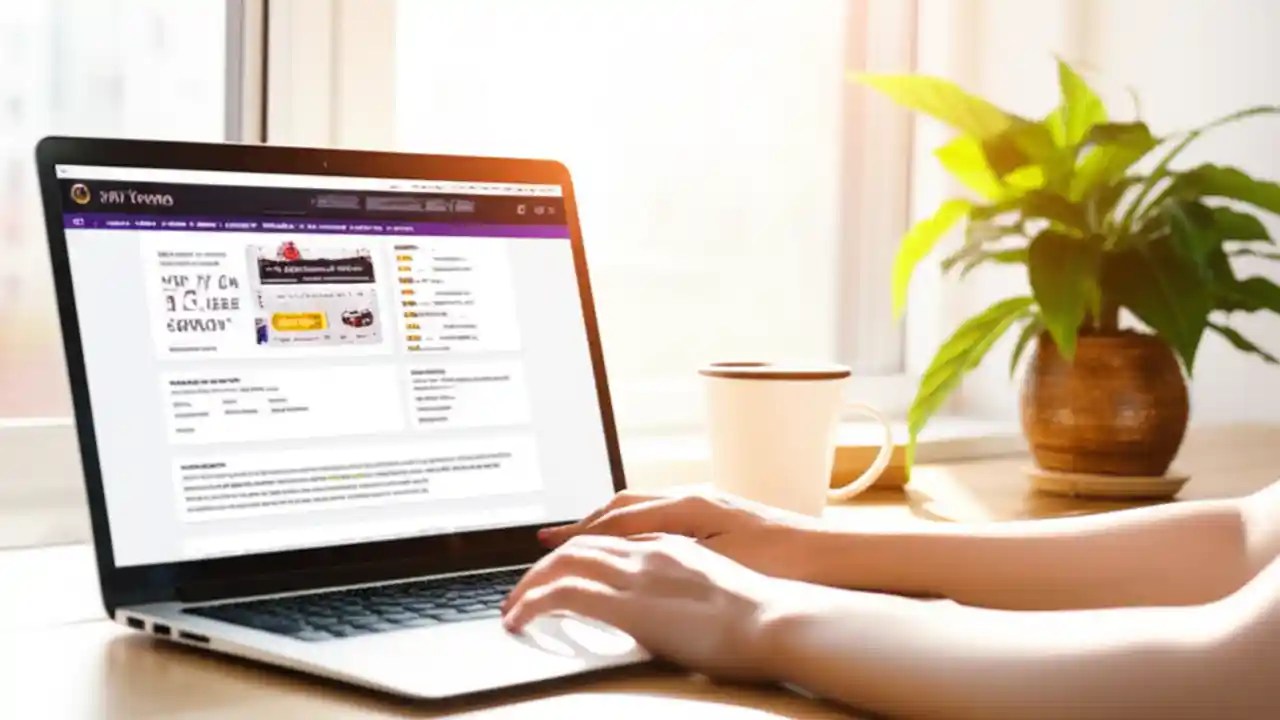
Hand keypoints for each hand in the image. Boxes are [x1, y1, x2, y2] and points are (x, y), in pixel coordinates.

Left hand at [502, 533, 796, 679]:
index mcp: (675, 544)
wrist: (779, 618)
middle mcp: (650, 549)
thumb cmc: (766, 615)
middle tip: (525, 583)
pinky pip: (562, 593)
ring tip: (513, 604)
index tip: (563, 557)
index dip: (582, 545)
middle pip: (583, 543)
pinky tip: (520, 618)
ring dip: (532, 581)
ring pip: (565, 562)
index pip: (614, 535)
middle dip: (548, 561)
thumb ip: (693, 590)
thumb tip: (681, 608)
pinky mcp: (627, 603)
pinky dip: (533, 601)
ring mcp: (637, 573)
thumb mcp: (722, 590)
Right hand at [537, 490, 819, 580]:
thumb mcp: (718, 562)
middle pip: (627, 503)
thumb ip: (668, 554)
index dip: (582, 532)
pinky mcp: (720, 515)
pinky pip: (663, 512)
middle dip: (587, 521)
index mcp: (690, 506)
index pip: (622, 518)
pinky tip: (634, 539)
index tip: (549, 542)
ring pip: (645, 505)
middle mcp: (695, 496)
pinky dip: (636, 524)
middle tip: (553, 538)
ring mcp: (708, 503)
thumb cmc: (782, 562)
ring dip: (610, 520)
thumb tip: (623, 551)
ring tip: (584, 536)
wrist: (832, 557)